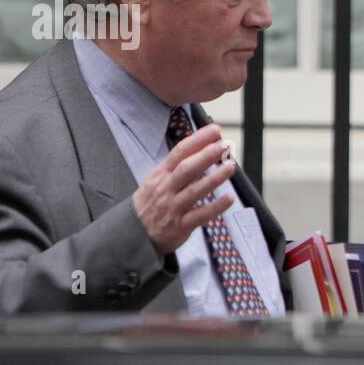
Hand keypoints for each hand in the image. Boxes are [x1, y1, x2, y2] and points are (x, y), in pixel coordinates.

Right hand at [134, 122, 236, 257]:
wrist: (133, 234)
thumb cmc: (151, 203)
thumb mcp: (158, 181)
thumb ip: (179, 168)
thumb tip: (204, 152)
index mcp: (161, 174)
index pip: (180, 152)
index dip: (198, 140)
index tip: (215, 130)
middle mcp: (166, 189)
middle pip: (187, 168)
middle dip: (207, 155)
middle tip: (225, 145)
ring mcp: (173, 207)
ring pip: (195, 190)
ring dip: (215, 178)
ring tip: (231, 166)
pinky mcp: (180, 226)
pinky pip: (200, 215)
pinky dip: (216, 207)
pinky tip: (230, 198)